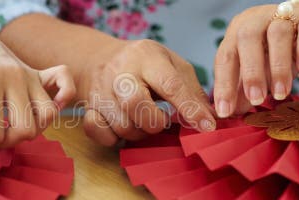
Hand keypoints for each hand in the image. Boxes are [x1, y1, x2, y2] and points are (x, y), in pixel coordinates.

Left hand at [0, 21, 74, 151]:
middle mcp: (15, 77)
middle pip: (26, 129)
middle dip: (7, 142)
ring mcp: (29, 75)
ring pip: (46, 116)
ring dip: (31, 130)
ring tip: (11, 127)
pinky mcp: (38, 73)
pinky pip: (65, 83)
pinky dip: (63, 98)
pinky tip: (45, 107)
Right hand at [74, 39, 215, 145]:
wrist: (100, 57)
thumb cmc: (145, 65)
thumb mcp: (171, 66)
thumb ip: (192, 91)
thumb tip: (210, 120)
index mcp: (147, 57)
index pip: (170, 84)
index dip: (190, 108)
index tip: (207, 127)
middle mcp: (120, 71)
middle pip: (135, 104)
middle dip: (154, 122)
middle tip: (160, 121)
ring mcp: (100, 89)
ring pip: (121, 125)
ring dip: (138, 132)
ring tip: (142, 121)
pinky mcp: (88, 106)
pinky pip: (97, 131)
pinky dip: (112, 137)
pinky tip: (121, 127)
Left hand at [214, 4, 298, 116]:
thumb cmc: (281, 52)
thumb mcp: (261, 70)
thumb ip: (245, 88)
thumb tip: (232, 113)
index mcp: (238, 31)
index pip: (225, 56)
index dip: (224, 84)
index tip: (225, 111)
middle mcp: (258, 19)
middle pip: (247, 38)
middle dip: (250, 72)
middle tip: (256, 100)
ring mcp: (284, 16)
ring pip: (277, 34)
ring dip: (278, 66)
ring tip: (280, 93)